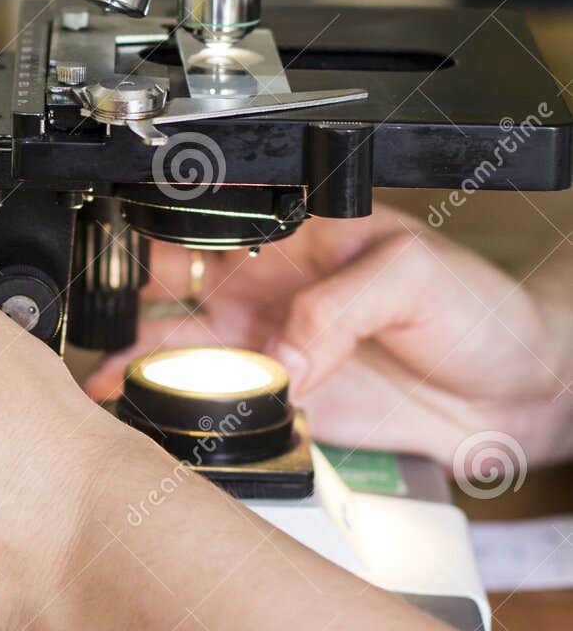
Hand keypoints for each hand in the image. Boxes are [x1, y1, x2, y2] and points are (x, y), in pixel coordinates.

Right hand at [86, 205, 572, 469]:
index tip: (144, 260)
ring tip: (111, 381)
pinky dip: (174, 411)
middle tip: (117, 325)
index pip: (214, 218)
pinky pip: (213, 404)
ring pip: (181, 349)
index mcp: (296, 233)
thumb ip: (336, 306)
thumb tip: (278, 358)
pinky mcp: (278, 403)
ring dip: (140, 363)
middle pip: (176, 285)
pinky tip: (144, 412)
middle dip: (133, 300)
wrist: (518, 397)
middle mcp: (272, 285)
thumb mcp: (413, 276)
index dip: (167, 231)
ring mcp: (269, 345)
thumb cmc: (481, 312)